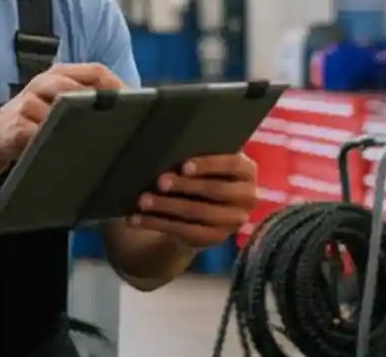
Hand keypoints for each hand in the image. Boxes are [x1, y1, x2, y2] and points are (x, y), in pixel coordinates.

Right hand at [0, 63, 121, 168]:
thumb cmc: (34, 120)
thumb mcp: (56, 102)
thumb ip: (83, 99)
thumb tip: (129, 110)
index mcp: (58, 74)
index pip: (96, 71)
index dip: (118, 86)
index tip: (138, 104)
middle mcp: (43, 83)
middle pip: (80, 89)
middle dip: (102, 106)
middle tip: (124, 124)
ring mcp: (27, 103)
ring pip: (61, 111)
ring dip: (79, 126)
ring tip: (97, 139)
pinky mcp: (17, 127)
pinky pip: (41, 134)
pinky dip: (56, 143)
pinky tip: (68, 151)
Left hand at [126, 153, 257, 249]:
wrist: (204, 207)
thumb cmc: (202, 173)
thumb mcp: (206, 162)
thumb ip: (197, 156)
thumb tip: (167, 147)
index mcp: (247, 171)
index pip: (231, 164)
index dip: (208, 165)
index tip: (184, 166)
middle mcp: (247, 197)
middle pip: (214, 191)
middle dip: (184, 186)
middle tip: (160, 181)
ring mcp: (233, 221)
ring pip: (197, 213)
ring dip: (166, 206)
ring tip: (143, 200)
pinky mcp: (214, 238)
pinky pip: (184, 232)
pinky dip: (157, 224)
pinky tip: (137, 219)